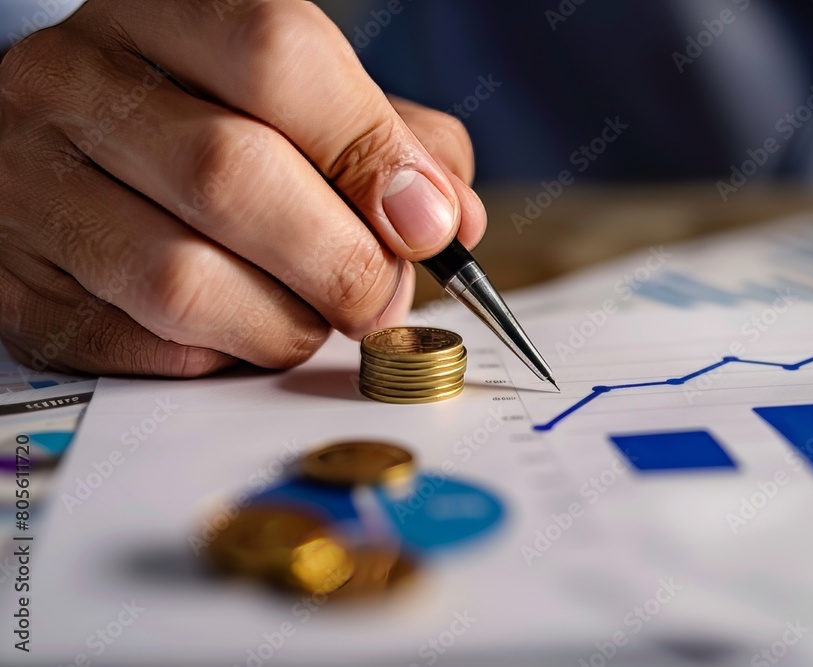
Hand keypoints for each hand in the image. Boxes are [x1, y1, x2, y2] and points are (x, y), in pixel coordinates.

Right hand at [0, 0, 485, 375]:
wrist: (54, 151)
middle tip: (380, 297)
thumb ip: (385, 141)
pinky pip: (144, 346)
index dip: (371, 151)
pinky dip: (222, 355)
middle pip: (233, 175)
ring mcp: (30, 185)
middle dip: (342, 261)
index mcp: (161, 16)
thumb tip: (451, 218)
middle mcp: (77, 86)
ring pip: (184, 280)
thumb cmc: (203, 123)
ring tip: (309, 316)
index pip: (277, 56)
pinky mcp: (17, 287)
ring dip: (284, 323)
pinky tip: (238, 328)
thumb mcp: (295, 101)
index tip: (427, 223)